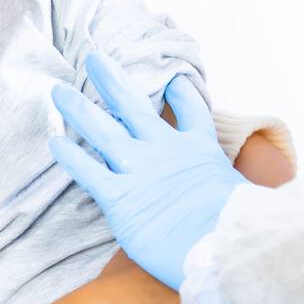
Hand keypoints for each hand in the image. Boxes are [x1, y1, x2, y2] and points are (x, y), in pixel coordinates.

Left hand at [48, 51, 247, 289]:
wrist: (221, 245)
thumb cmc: (238, 225)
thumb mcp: (243, 194)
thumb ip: (235, 189)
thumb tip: (248, 203)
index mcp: (200, 148)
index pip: (189, 109)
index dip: (178, 91)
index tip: (170, 78)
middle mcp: (166, 150)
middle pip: (134, 105)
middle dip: (112, 80)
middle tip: (95, 59)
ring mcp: (141, 170)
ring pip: (102, 129)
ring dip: (79, 108)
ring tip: (59, 90)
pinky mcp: (120, 197)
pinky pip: (88, 171)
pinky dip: (69, 156)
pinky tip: (54, 142)